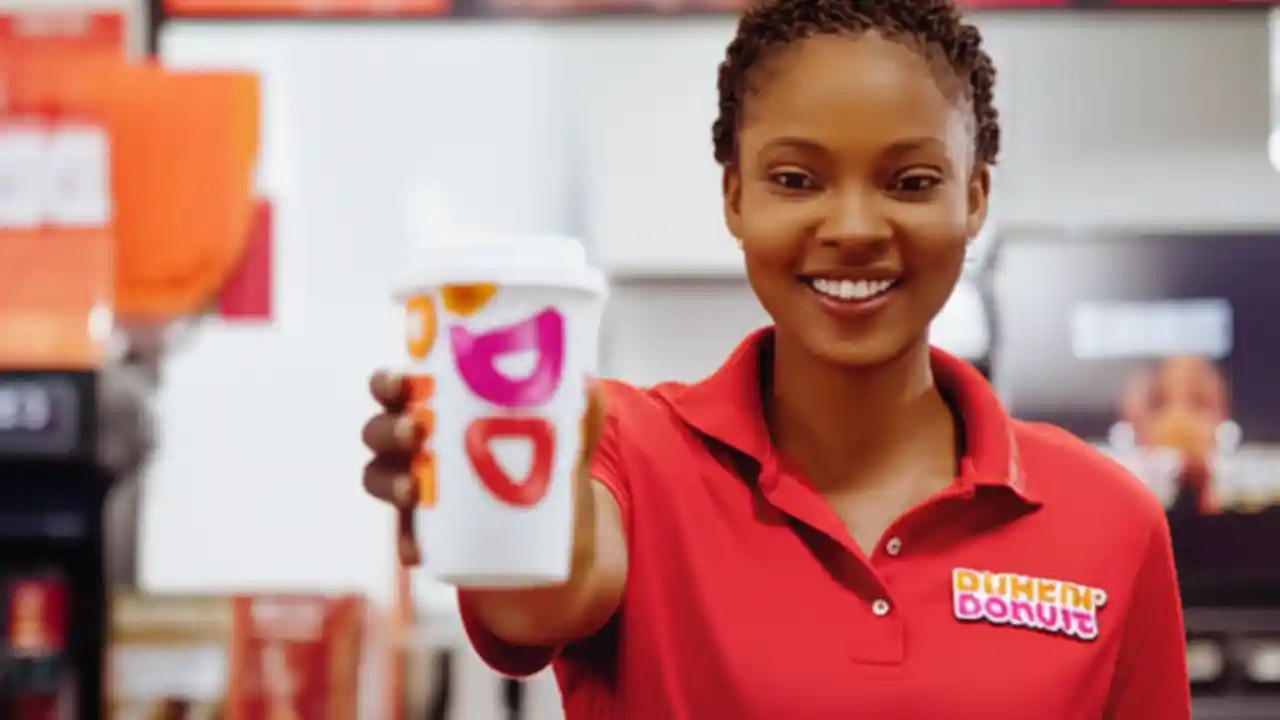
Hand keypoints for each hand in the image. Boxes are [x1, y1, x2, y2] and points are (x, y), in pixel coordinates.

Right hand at [361, 370, 606, 568]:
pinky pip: (406, 538)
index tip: (399, 381)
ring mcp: (417, 490)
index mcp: (440, 408)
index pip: (398, 387)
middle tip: (414, 431)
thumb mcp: (566, 442)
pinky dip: (408, 543)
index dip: (387, 383)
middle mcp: (417, 446)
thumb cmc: (544, 466)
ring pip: (380, 479)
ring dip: (388, 481)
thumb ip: (579, 416)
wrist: (554, 540)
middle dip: (388, 428)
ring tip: (412, 489)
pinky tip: (417, 551)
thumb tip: (591, 384)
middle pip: (379, 430)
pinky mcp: (428, 534)